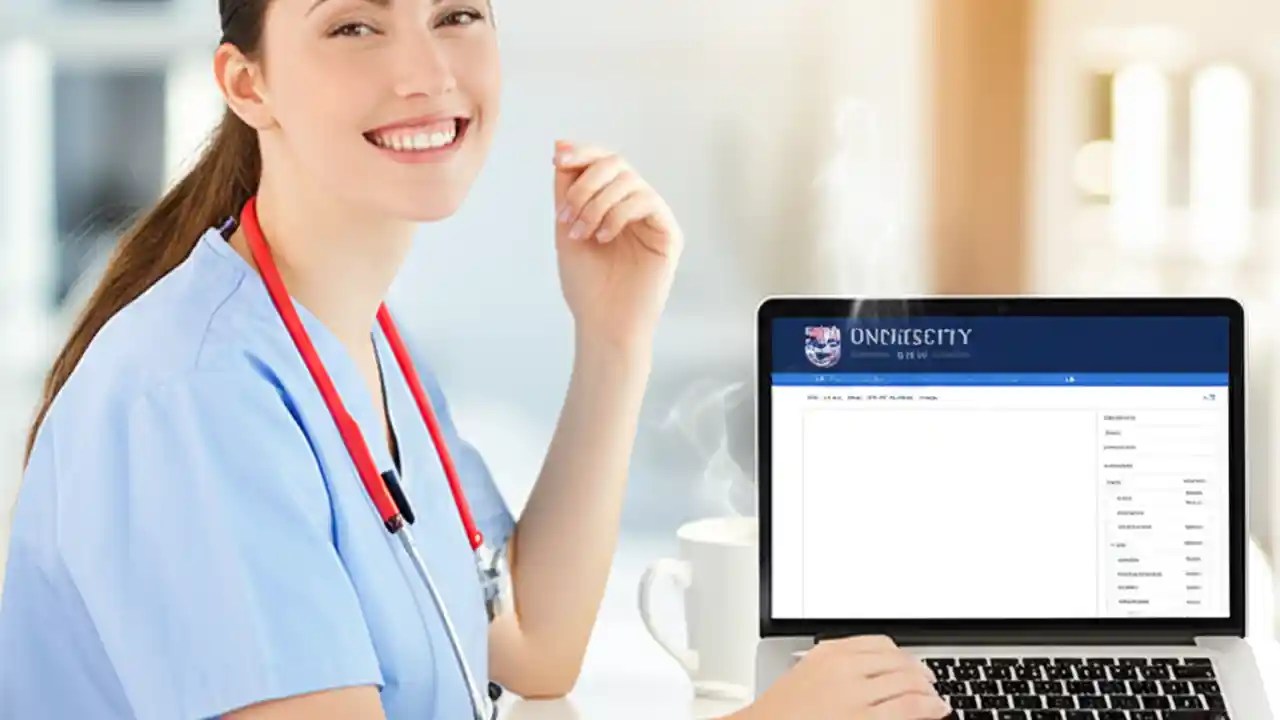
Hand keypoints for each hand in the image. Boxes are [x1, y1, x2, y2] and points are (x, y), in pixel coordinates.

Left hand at [553, 139, 682, 352]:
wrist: (602, 323)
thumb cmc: (586, 285)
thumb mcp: (565, 227)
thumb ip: (566, 189)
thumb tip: (560, 145)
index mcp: (612, 203)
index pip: (603, 162)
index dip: (582, 153)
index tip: (558, 159)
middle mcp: (635, 206)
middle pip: (615, 164)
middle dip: (584, 184)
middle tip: (566, 215)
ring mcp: (653, 219)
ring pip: (628, 180)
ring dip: (595, 202)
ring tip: (580, 232)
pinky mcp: (669, 233)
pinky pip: (646, 201)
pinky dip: (618, 214)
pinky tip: (603, 238)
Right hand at [734, 635, 950, 719]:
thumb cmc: (782, 712)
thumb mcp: (806, 675)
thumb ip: (836, 667)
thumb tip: (872, 672)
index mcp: (830, 654)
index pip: (880, 644)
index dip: (903, 657)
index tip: (912, 665)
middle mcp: (845, 669)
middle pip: (898, 662)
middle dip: (920, 673)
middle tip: (930, 683)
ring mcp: (855, 695)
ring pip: (908, 683)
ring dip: (928, 691)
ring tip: (936, 700)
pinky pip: (908, 708)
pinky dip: (928, 707)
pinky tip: (935, 710)